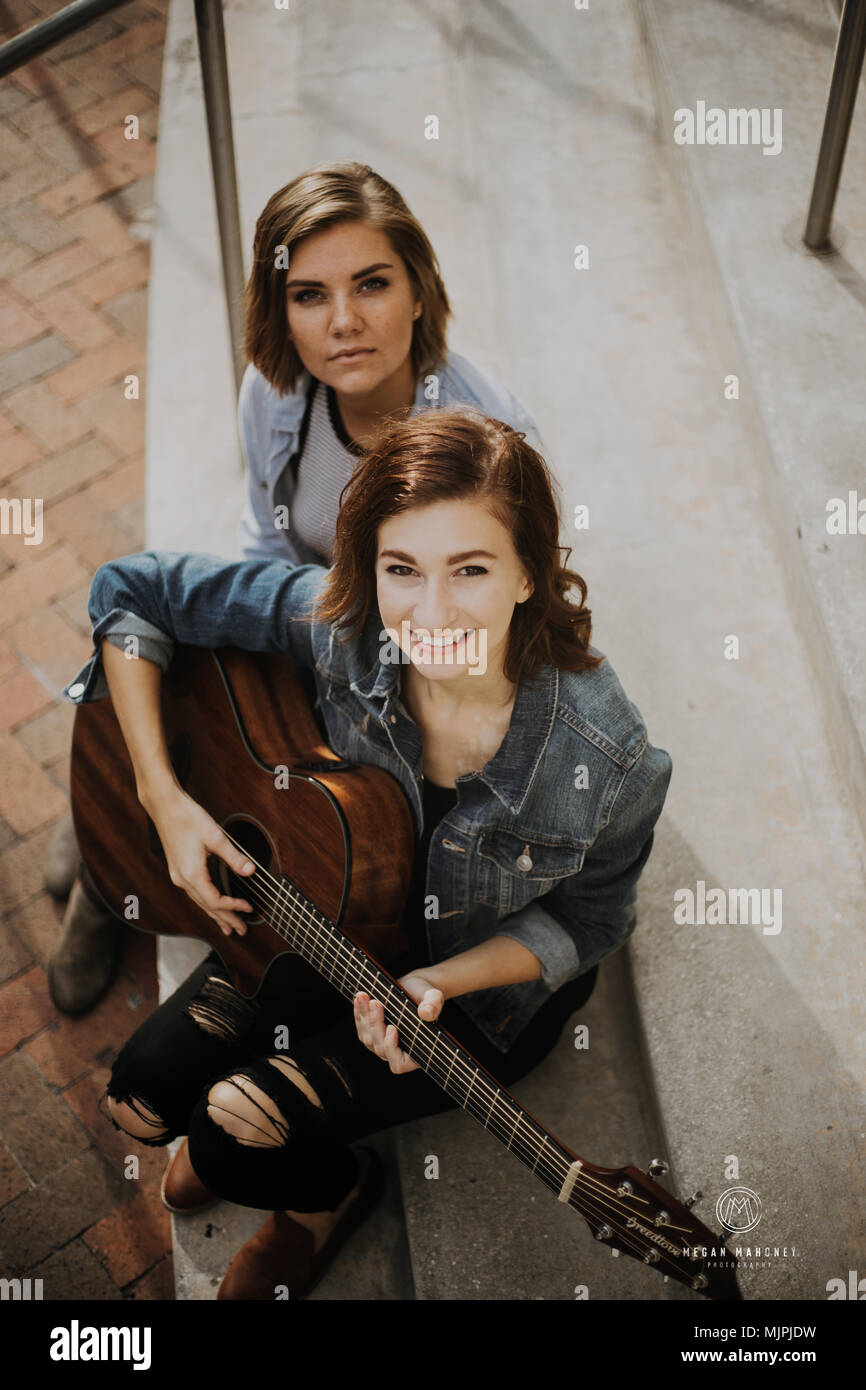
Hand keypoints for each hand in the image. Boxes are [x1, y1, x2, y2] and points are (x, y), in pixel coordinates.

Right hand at [147, 786, 255, 935]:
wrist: (165, 806)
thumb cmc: (188, 818)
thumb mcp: (215, 836)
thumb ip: (234, 857)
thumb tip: (251, 871)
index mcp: (191, 874)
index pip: (214, 901)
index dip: (233, 907)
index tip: (248, 908)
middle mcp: (182, 879)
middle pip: (206, 906)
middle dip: (225, 919)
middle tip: (241, 931)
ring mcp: (178, 875)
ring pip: (199, 902)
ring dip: (215, 914)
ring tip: (228, 926)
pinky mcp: (178, 870)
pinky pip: (194, 893)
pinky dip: (206, 903)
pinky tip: (212, 906)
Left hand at [353, 972, 444, 1073]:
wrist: (415, 989)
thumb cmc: (428, 997)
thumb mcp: (434, 997)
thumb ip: (433, 1005)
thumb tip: (426, 1013)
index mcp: (417, 1052)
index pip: (399, 1063)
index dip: (392, 1048)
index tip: (392, 1028)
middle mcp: (398, 1054)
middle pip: (380, 1048)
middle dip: (375, 1024)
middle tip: (375, 1002)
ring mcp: (384, 1046)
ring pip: (368, 1039)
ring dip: (364, 1017)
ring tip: (364, 996)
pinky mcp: (373, 1036)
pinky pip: (362, 1030)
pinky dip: (359, 1015)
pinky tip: (359, 1000)